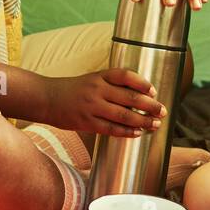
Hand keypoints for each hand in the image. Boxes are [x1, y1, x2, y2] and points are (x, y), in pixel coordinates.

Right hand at [45, 69, 166, 137]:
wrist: (47, 98)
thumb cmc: (73, 90)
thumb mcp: (92, 80)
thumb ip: (112, 85)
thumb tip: (139, 96)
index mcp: (99, 76)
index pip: (125, 75)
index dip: (142, 83)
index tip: (153, 91)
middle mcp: (97, 89)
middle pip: (130, 97)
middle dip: (150, 106)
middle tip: (163, 111)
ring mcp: (92, 106)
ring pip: (123, 115)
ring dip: (142, 121)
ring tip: (155, 124)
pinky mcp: (86, 122)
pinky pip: (111, 129)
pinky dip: (126, 132)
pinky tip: (137, 133)